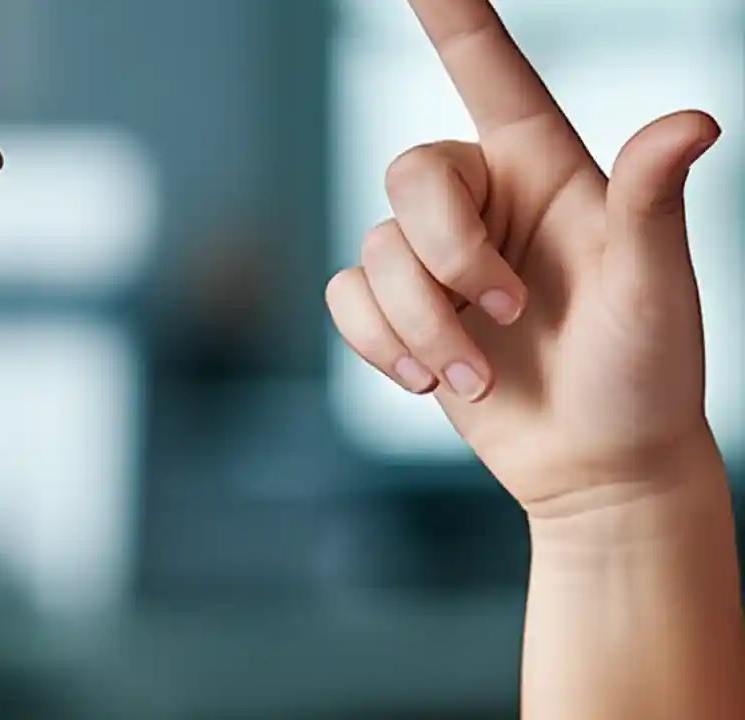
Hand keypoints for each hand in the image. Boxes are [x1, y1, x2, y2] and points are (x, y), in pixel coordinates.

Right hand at [325, 0, 722, 512]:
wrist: (595, 463)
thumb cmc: (643, 370)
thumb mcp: (655, 284)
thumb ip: (650, 199)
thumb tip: (696, 120)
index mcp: (545, 168)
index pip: (487, 70)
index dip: (448, 14)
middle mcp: (483, 201)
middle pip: (409, 177)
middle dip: (448, 258)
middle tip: (505, 314)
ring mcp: (436, 259)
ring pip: (374, 252)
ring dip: (423, 325)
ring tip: (478, 375)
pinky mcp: (399, 311)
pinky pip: (347, 298)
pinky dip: (381, 344)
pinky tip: (430, 381)